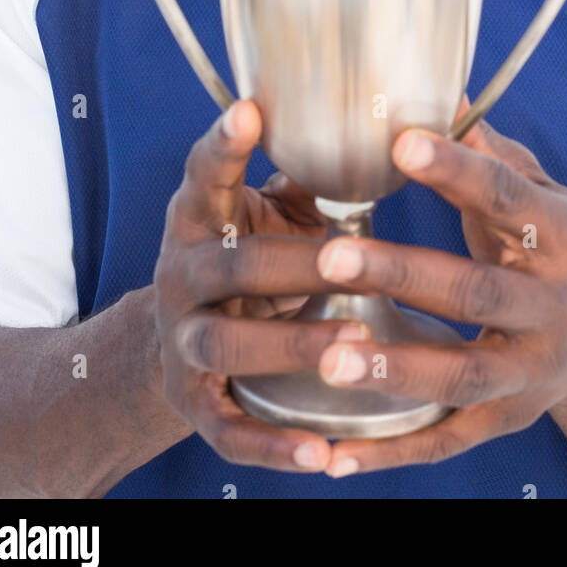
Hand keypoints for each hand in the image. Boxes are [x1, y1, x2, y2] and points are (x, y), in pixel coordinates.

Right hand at [153, 99, 363, 472]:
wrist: (178, 340)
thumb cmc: (250, 256)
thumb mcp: (270, 214)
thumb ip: (310, 183)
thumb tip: (387, 133)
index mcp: (200, 218)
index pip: (204, 175)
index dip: (222, 145)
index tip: (248, 111)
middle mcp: (182, 274)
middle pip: (233, 266)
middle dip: (294, 263)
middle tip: (350, 259)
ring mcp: (184, 340)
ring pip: (228, 344)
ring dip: (292, 344)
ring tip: (352, 337)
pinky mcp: (196, 403)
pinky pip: (231, 430)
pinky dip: (274, 446)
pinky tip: (321, 455)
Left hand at [313, 107, 566, 477]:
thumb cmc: (551, 247)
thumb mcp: (541, 194)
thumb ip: (489, 151)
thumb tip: (442, 85)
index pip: (508, 198)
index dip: (456, 171)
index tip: (399, 142)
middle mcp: (558, 309)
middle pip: (476, 292)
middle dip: (402, 274)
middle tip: (332, 256)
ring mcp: (534, 373)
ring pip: (461, 375)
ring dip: (393, 366)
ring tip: (327, 354)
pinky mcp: (507, 423)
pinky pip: (445, 442)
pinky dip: (390, 452)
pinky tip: (333, 454)